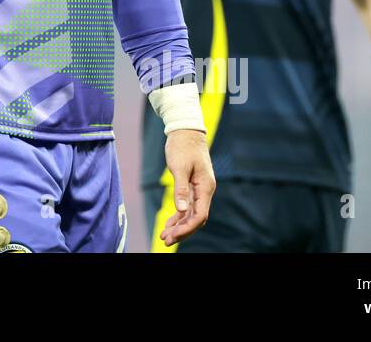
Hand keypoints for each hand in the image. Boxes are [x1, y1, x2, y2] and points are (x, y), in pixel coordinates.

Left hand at [159, 129, 214, 247]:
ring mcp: (199, 189)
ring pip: (191, 214)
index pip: (200, 215)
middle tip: (165, 240)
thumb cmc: (182, 146)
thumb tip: (181, 210)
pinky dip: (179, 216)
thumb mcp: (179, 167)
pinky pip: (187, 206)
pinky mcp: (192, 186)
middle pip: (196, 218)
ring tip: (165, 236)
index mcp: (205, 187)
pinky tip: (170, 223)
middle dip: (182, 231)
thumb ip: (181, 188)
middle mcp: (205, 191)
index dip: (187, 227)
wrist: (185, 130)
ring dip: (179, 226)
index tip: (173, 235)